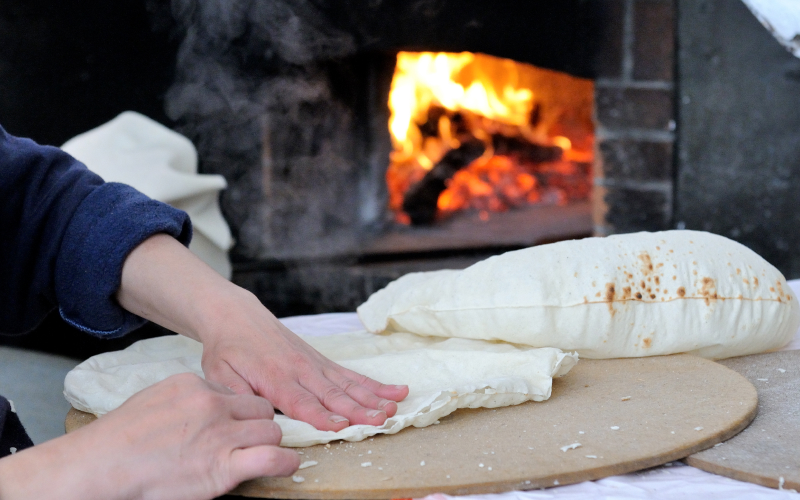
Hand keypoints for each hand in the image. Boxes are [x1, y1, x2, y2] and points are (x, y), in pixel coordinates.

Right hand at [0, 373, 297, 499]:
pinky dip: (284, 462)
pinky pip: (272, 458)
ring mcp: (220, 435)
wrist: (100, 467)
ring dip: (269, 443)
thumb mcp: (155, 400)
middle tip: (247, 441)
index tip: (232, 425)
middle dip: (258, 424)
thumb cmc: (119, 440)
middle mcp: (212, 405)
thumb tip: (206, 405)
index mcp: (194, 385)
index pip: (235, 392)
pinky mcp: (223, 467)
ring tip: (259, 455)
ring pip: (271, 430)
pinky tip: (285, 465)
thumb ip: (186, 400)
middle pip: (260, 408)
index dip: (238, 411)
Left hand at [116, 234, 408, 431]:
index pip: (301, 401)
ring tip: (394, 407)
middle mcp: (300, 370)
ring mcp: (314, 364)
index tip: (341, 425)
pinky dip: (374, 384)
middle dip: (358, 408)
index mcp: (274, 377)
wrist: (237, 316)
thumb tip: (258, 416)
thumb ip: (237, 395)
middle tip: (380, 419)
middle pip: (333, 393)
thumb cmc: (228, 349)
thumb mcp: (219, 374)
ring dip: (372, 397)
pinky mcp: (322, 361)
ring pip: (348, 383)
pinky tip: (395, 391)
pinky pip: (351, 374)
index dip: (321, 414)